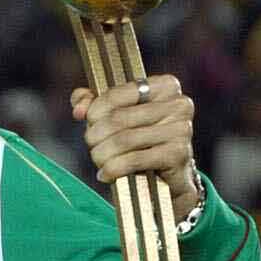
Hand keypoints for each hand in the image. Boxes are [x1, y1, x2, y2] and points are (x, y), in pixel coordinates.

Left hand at [69, 73, 203, 219]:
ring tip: (98, 160)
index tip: (88, 121)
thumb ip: (94, 103)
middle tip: (92, 145)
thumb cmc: (142, 138)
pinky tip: (105, 175)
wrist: (170, 175)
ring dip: (101, 154)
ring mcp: (181, 129)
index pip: (117, 93)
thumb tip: (79, 109)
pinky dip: (113, 169)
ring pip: (123, 140)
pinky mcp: (177, 154)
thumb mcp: (119, 114)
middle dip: (96, 134)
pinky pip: (133, 160)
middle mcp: (178, 104)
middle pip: (118, 118)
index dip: (95, 110)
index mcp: (165, 86)